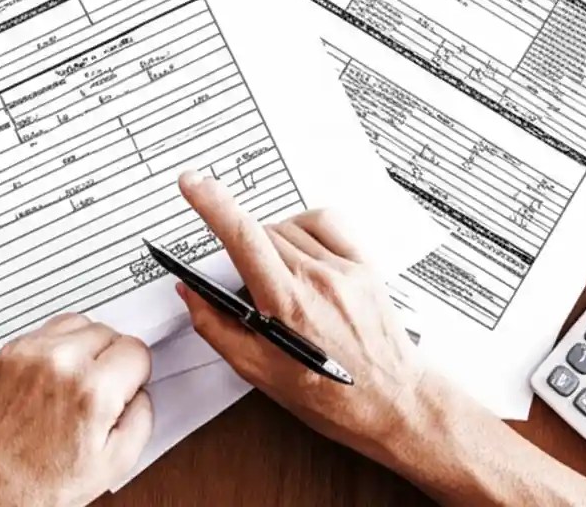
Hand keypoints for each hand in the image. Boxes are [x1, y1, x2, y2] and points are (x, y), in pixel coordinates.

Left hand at [0, 314, 153, 506]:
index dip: (136, 373)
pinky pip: (48, 331)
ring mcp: (30, 353)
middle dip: (113, 359)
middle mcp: (61, 362)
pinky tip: (54, 378)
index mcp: (92, 391)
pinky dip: (58, 348)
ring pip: (80, 324)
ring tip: (78, 382)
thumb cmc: (40, 485)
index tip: (128, 386)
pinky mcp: (8, 352)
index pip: (136, 349)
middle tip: (102, 391)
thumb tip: (140, 391)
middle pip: (110, 332)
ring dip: (86, 347)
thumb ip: (141, 417)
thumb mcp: (114, 463)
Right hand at [175, 170, 426, 462]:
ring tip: (278, 279)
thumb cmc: (330, 396)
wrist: (394, 402)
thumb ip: (216, 327)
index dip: (211, 203)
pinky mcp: (364, 264)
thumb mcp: (259, 372)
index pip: (241, 236)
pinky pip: (325, 222)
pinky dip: (303, 229)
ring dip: (272, 243)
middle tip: (249, 289)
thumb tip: (191, 292)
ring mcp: (345, 268)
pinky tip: (302, 253)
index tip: (192, 183)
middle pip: (261, 232)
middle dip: (243, 251)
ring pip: (288, 228)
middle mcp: (318, 278)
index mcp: (287, 304)